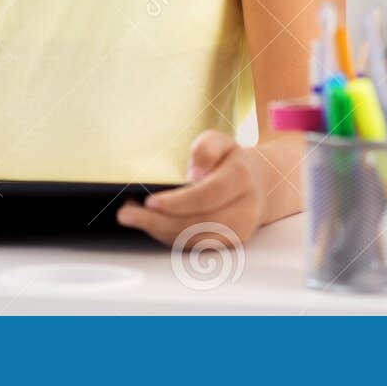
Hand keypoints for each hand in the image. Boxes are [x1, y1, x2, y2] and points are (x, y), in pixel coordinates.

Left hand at [116, 130, 263, 245]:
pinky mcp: (226, 244)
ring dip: (159, 230)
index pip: (208, 195)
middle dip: (158, 221)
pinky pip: (193, 244)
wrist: (259, 185)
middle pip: (197, 222)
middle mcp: (243, 210)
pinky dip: (168, 235)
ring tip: (131, 215)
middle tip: (127, 213)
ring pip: (193, 238)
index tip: (150, 201)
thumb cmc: (231, 160)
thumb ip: (206, 148)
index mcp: (241, 179)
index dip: (178, 202)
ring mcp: (237, 231)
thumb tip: (193, 174)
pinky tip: (149, 223)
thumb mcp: (220, 141)